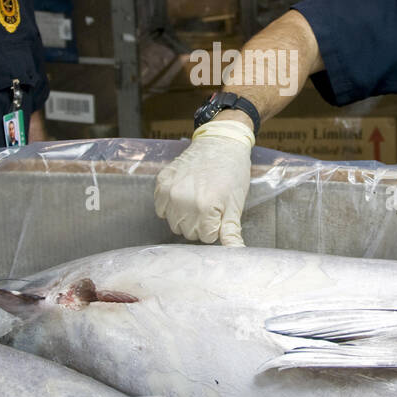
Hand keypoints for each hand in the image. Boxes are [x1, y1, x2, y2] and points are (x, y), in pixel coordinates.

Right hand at [154, 118, 253, 245]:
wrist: (220, 142)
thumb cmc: (232, 173)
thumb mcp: (235, 205)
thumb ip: (231, 232)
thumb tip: (236, 254)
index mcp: (204, 208)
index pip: (204, 237)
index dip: (214, 227)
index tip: (219, 212)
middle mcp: (182, 201)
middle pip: (187, 232)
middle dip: (199, 224)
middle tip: (210, 205)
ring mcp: (169, 191)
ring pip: (173, 223)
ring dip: (184, 217)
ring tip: (197, 199)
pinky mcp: (161, 182)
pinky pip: (161, 208)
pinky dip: (171, 206)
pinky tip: (184, 194)